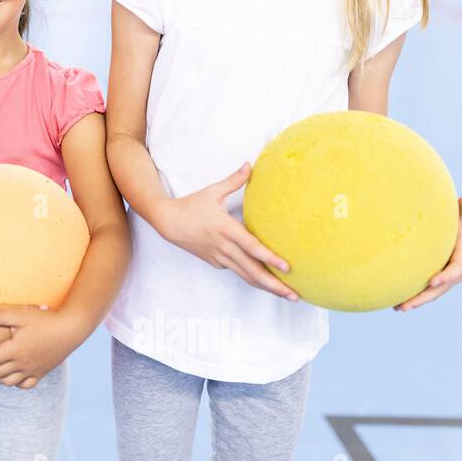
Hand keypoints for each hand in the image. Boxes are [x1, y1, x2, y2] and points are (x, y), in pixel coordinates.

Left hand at [0, 306, 80, 388]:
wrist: (70, 329)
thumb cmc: (45, 319)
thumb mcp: (20, 313)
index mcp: (15, 350)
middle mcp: (22, 364)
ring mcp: (32, 370)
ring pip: (8, 381)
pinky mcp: (42, 372)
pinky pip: (24, 385)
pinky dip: (15, 383)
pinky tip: (11, 374)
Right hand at [158, 162, 297, 300]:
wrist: (167, 221)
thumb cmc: (191, 205)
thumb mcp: (213, 191)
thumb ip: (234, 180)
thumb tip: (250, 165)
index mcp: (225, 228)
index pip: (251, 247)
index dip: (270, 258)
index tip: (287, 267)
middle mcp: (223, 247)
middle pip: (252, 270)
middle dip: (275, 285)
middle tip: (295, 295)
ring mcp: (219, 257)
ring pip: (246, 276)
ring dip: (267, 287)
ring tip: (287, 295)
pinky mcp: (215, 262)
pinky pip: (237, 271)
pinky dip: (252, 278)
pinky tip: (266, 283)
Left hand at [395, 192, 461, 310]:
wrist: (460, 224)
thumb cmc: (458, 213)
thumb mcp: (461, 209)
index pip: (459, 266)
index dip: (448, 275)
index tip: (432, 281)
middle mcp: (460, 265)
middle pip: (445, 286)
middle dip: (427, 296)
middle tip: (407, 305)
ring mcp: (449, 272)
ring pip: (435, 291)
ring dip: (418, 300)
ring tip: (399, 308)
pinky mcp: (439, 274)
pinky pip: (428, 288)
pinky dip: (415, 295)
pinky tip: (396, 302)